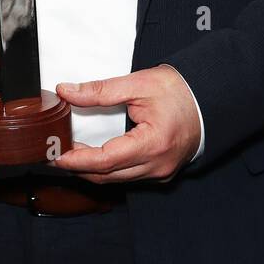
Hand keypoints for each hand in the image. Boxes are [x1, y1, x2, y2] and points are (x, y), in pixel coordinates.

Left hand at [52, 65, 201, 184]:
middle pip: (107, 175)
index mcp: (153, 144)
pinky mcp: (160, 172)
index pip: (106, 160)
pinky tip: (92, 157)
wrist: (210, 100)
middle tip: (53, 154)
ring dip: (91, 169)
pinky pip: (127, 176)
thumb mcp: (138, 84)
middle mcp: (157, 165)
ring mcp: (160, 172)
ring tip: (67, 154)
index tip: (56, 155)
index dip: (78, 159)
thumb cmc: (180, 91)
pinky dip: (107, 169)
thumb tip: (66, 91)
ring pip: (116, 179)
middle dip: (78, 167)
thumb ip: (99, 91)